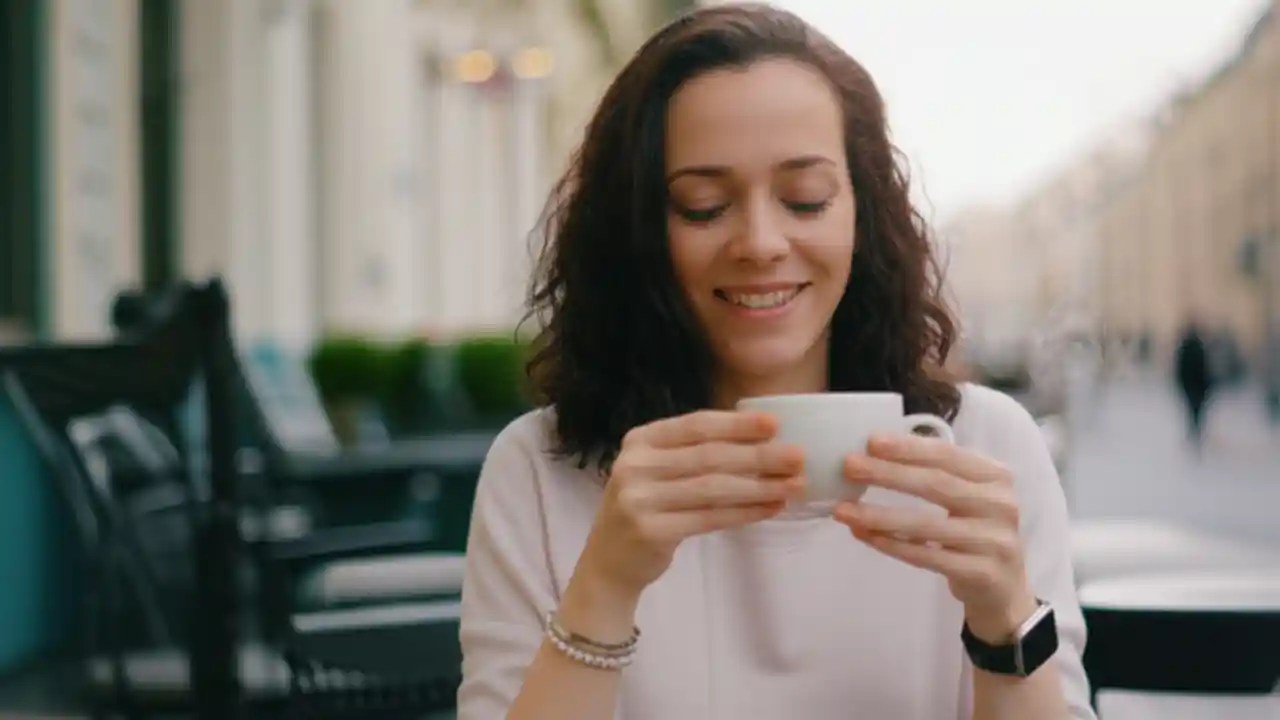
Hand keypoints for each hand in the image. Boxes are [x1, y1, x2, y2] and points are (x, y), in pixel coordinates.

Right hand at [577, 410, 805, 601]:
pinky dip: (745, 513)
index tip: (775, 424)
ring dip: (759, 486)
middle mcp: (635, 465)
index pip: (695, 426)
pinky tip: (771, 508)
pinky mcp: (651, 531)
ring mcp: (639, 499)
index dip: (736, 424)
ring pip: (713, 488)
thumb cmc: (647, 507)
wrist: (609, 562)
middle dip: (759, 456)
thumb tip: (763, 439)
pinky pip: (709, 518)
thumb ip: (695, 453)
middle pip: (709, 457)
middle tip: (798, 457)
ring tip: (794, 485)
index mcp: (640, 439)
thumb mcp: (659, 470)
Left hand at [833, 434, 1037, 642]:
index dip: (908, 448)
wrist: (1004, 590)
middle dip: (888, 474)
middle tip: (849, 467)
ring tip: (843, 511)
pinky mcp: (981, 573)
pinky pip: (927, 558)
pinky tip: (865, 536)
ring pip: (926, 525)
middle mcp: (1000, 505)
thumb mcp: (968, 497)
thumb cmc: (975, 532)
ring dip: (879, 516)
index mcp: (996, 477)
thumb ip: (935, 475)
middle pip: (937, 485)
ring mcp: (994, 541)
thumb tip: (875, 456)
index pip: (947, 456)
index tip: (871, 442)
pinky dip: (893, 546)